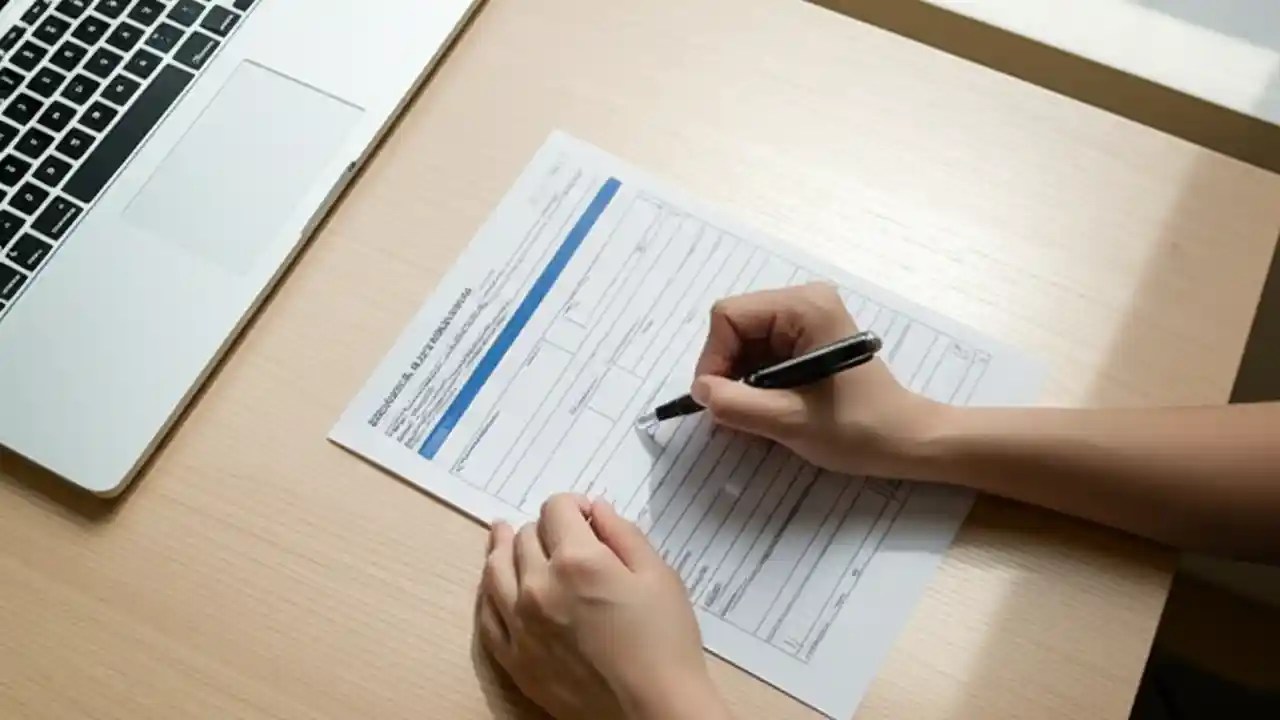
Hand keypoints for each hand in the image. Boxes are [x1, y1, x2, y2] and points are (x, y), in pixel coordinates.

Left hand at [476, 494, 731, 719]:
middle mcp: (539, 587)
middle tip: (562, 538)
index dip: (573, 504)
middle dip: (545, 529)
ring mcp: (520, 624)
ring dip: (502, 548)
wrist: (652, 711)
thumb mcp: (659, 575)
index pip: (557, 509)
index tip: (587, 516)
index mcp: (577, 561)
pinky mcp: (514, 658)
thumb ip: (624, 534)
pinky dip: (488, 592)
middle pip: (526, 537)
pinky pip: (487, 615)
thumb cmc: (665, 642)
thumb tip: (596, 509)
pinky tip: (492, 584)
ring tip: (502, 536)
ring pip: (495, 570)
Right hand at [691, 283, 938, 477]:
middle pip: (735, 326)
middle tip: (735, 414)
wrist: (907, 440)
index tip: (717, 402)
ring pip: (744, 342)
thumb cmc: (858, 429)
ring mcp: (807, 319)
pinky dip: (755, 382)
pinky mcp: (808, 339)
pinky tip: (769, 408)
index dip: (713, 359)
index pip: (729, 316)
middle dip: (727, 371)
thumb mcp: (790, 421)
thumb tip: (699, 392)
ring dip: (740, 380)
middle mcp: (804, 301)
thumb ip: (737, 405)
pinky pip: (762, 353)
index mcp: (804, 307)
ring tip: (757, 415)